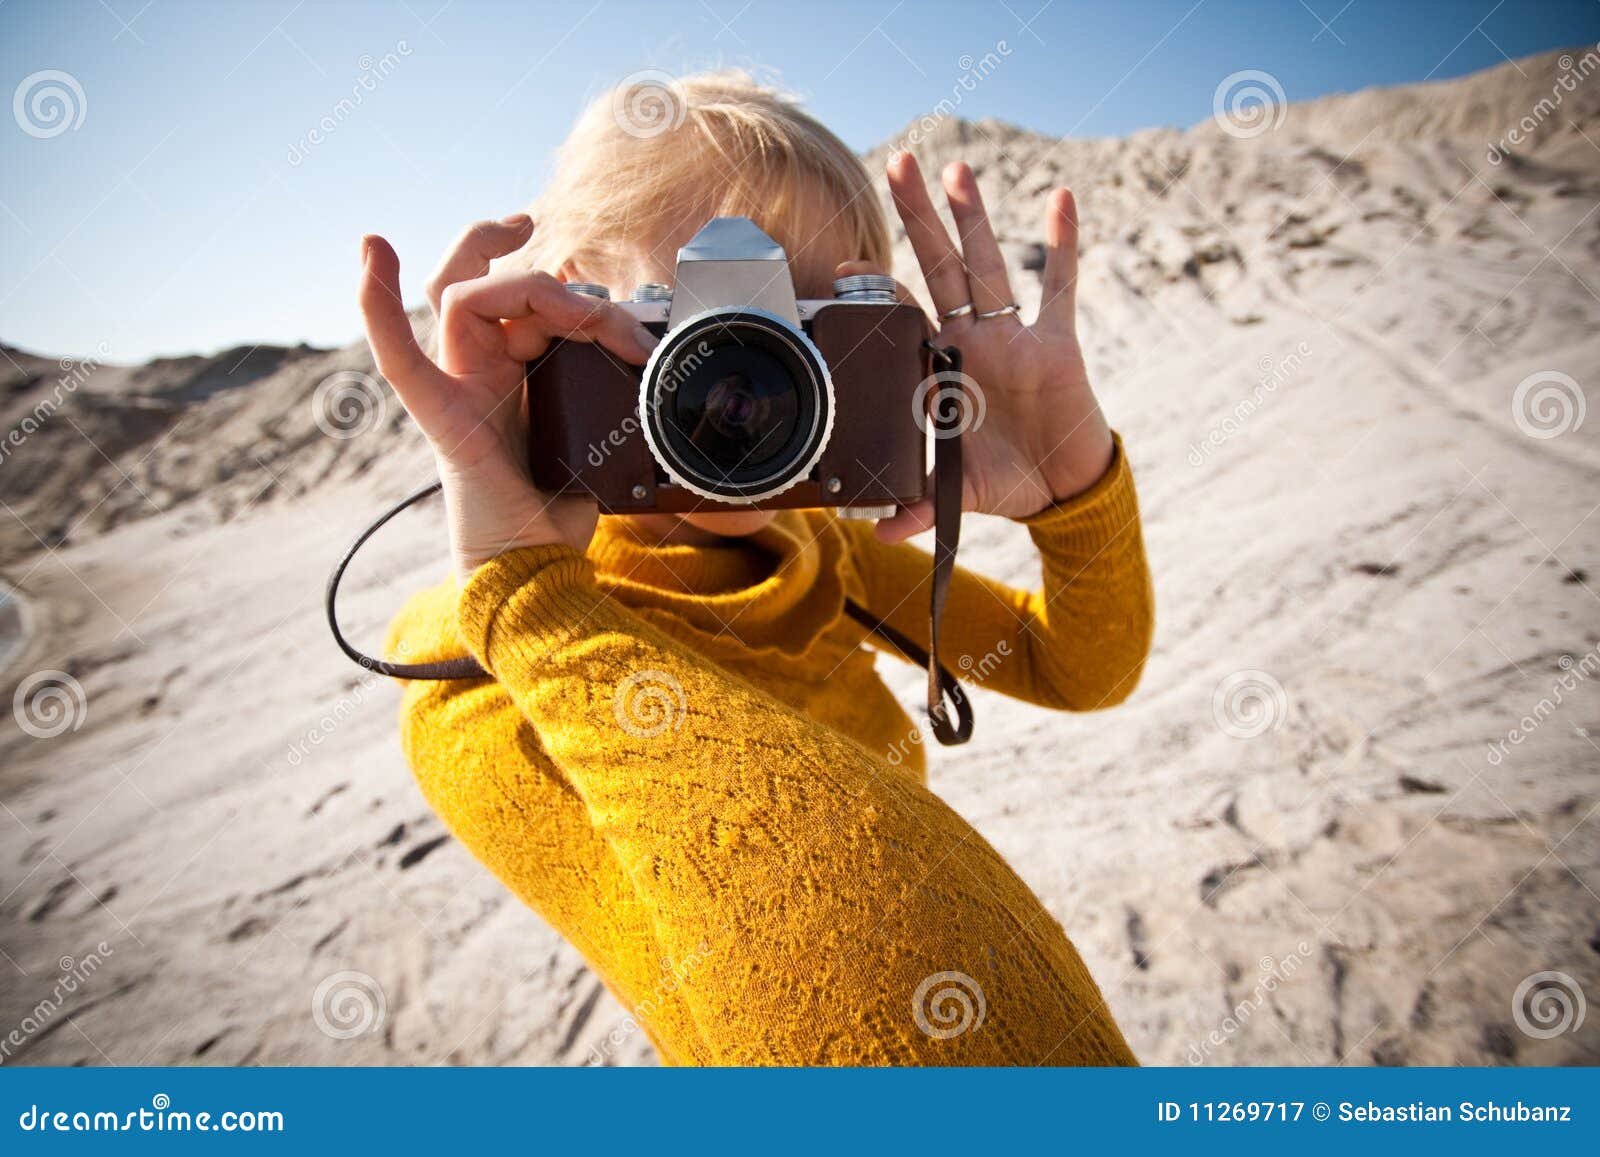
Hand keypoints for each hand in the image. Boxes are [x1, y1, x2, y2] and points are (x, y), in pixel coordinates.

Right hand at [357, 216, 657, 580]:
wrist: (536, 569)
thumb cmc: (560, 513)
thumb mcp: (602, 437)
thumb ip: (617, 396)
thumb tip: (657, 371)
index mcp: (511, 372)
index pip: (525, 302)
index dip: (571, 292)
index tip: (615, 307)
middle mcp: (478, 372)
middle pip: (485, 284)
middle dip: (528, 261)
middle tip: (556, 249)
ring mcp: (456, 389)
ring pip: (460, 297)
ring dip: (528, 288)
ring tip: (584, 318)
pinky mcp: (442, 417)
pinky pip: (400, 358)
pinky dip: (378, 306)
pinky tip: (372, 253)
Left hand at [869, 152, 1113, 540]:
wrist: (1061, 492)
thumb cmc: (1006, 483)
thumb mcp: (956, 494)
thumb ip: (918, 505)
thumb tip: (878, 530)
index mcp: (941, 368)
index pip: (905, 317)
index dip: (879, 290)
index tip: (847, 265)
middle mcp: (973, 341)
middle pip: (940, 267)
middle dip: (920, 218)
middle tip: (899, 164)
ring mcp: (1014, 337)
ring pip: (989, 264)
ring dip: (974, 218)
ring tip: (956, 169)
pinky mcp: (1056, 343)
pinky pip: (1059, 286)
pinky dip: (1062, 244)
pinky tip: (1061, 199)